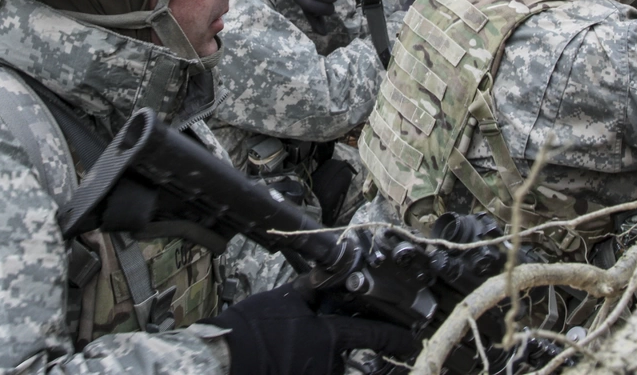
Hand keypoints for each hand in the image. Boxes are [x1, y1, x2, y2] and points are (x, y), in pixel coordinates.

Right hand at [201, 283, 415, 374]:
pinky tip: (311, 360)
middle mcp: (328, 363)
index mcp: (329, 337)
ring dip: (347, 365)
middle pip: (361, 362)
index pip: (374, 336)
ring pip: (341, 371)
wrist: (226, 357)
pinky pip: (322, 374)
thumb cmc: (253, 329)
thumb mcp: (286, 298)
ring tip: (332, 354)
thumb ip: (313, 286)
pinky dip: (326, 368)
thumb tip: (329, 272)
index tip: (411, 341)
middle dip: (375, 360)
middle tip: (388, 356)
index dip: (397, 338)